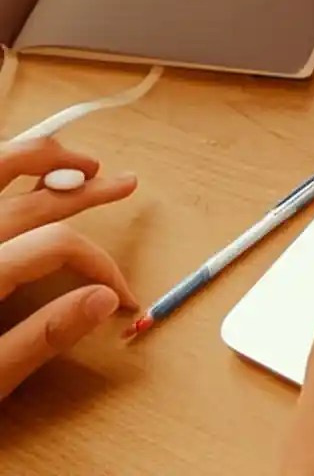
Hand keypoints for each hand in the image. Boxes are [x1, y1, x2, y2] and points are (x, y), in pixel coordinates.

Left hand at [0, 137, 138, 398]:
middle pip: (32, 195)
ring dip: (36, 156)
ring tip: (70, 159)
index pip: (60, 244)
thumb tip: (103, 299)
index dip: (99, 262)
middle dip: (84, 186)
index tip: (119, 292)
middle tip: (122, 182)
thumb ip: (41, 336)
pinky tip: (10, 173)